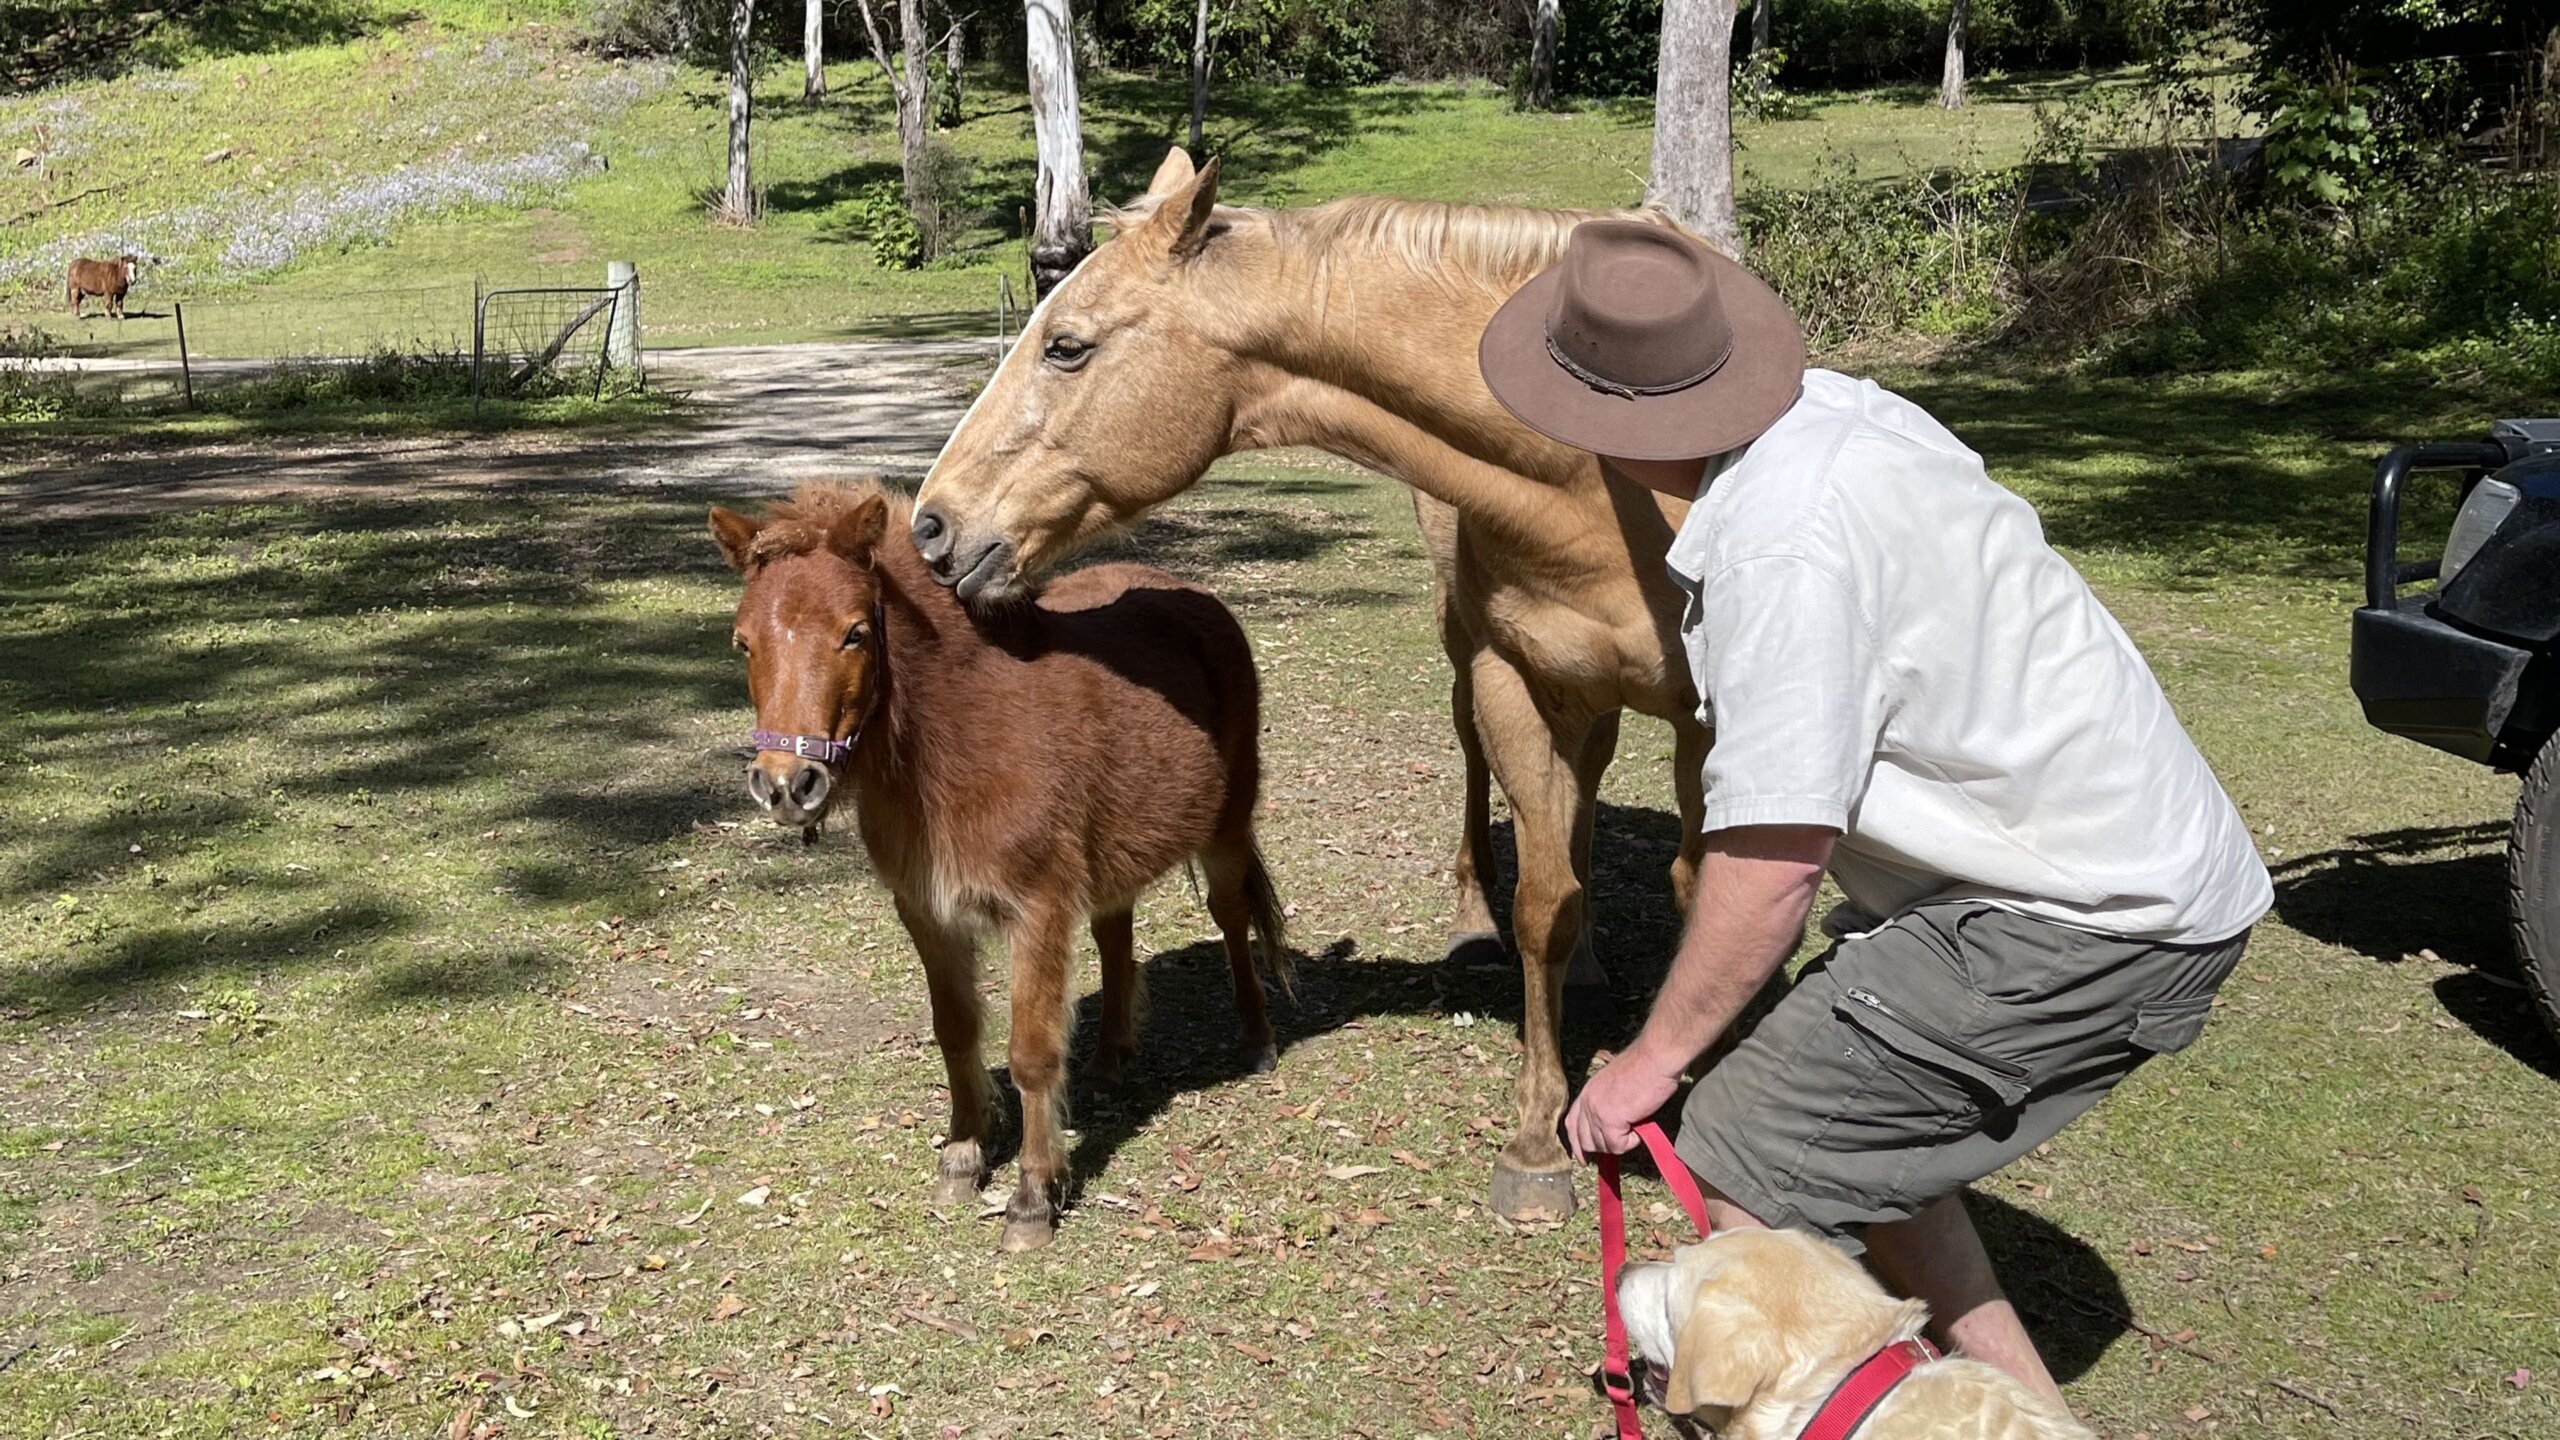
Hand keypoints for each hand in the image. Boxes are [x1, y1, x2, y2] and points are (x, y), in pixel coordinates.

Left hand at [1563, 1043, 1681, 1161]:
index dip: (1576, 1144)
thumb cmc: (1644, 1068)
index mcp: (1587, 1092)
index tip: (1583, 1158)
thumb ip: (1608, 1103)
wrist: (1655, 1058)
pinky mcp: (1610, 1119)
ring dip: (1620, 1143)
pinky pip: (1617, 1146)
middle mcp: (1587, 1102)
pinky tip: (1638, 1130)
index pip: (1571, 1124)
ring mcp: (1597, 1111)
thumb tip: (1614, 1126)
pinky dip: (1630, 1142)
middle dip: (1603, 1147)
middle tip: (1622, 1142)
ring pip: (1602, 1145)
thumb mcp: (1616, 1084)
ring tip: (1635, 1129)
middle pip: (1585, 1140)